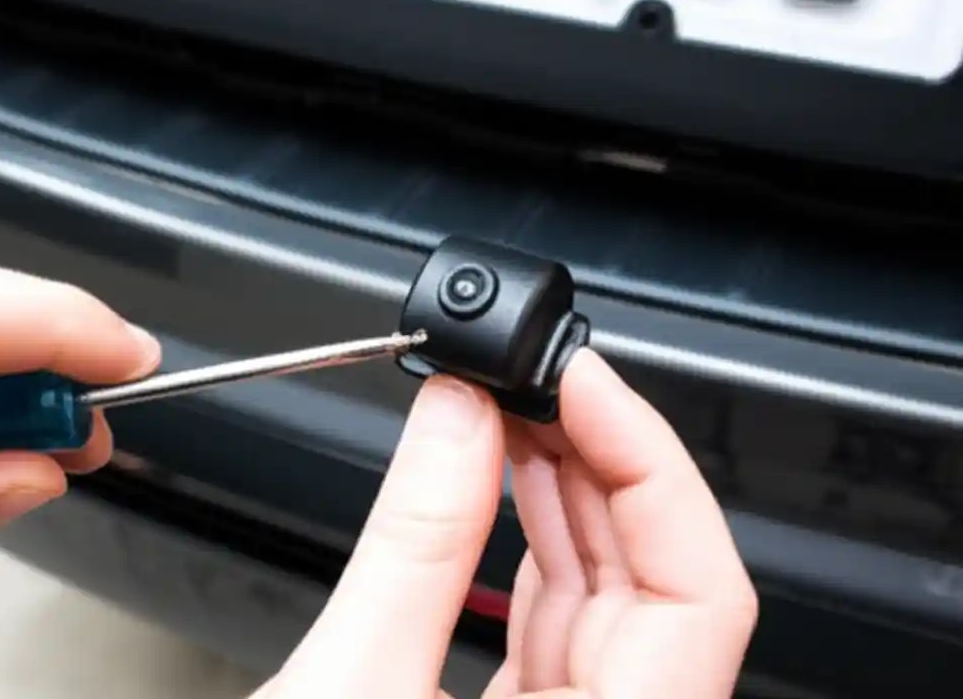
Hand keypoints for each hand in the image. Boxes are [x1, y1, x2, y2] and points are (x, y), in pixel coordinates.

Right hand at [257, 350, 756, 697]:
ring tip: (517, 412)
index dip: (651, 468)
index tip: (585, 386)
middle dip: (599, 463)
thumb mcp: (349, 688)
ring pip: (612, 606)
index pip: (699, 594)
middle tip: (537, 380)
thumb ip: (413, 542)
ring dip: (566, 497)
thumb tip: (452, 418)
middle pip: (660, 588)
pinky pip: (562, 634)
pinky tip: (505, 489)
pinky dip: (534, 552)